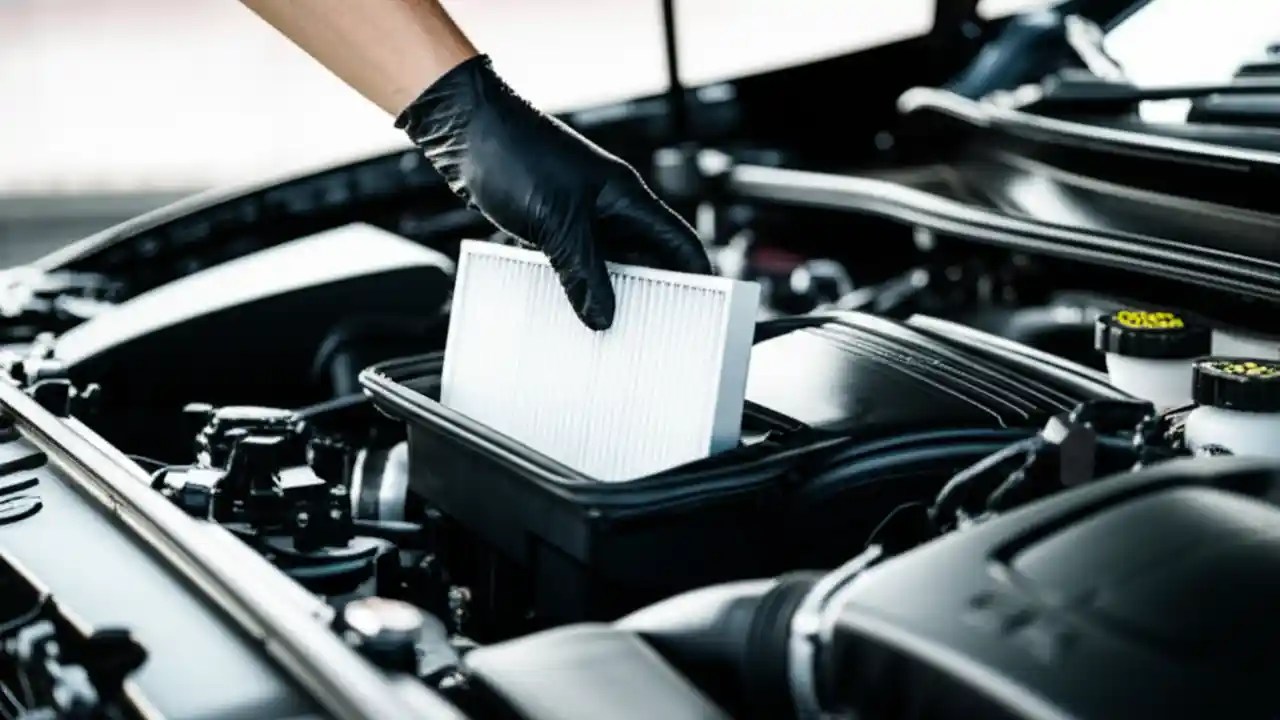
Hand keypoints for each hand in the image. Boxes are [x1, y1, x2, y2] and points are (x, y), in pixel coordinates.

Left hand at [395, 55, 710, 329]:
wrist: (466, 130)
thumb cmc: (516, 155)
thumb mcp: (557, 223)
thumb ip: (583, 273)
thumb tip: (602, 317)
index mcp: (626, 197)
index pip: (678, 241)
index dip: (697, 275)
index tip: (705, 310)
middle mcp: (609, 206)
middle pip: (644, 258)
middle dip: (648, 294)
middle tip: (650, 332)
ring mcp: (579, 214)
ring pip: (606, 263)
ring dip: (605, 292)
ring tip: (606, 329)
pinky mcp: (550, 221)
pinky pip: (571, 261)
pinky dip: (571, 284)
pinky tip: (565, 307)